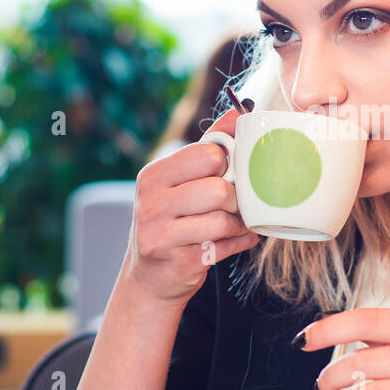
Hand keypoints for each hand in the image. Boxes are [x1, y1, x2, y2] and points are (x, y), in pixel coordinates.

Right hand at [124, 106, 258, 302]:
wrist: (150, 278)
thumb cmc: (172, 221)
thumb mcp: (179, 182)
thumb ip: (208, 147)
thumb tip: (239, 111)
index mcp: (153, 176)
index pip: (207, 154)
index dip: (226, 165)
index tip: (226, 175)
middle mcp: (151, 203)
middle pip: (218, 189)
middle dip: (235, 198)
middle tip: (233, 204)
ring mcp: (162, 235)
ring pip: (223, 220)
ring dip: (238, 223)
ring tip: (234, 223)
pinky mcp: (179, 261)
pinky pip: (225, 246)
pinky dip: (238, 243)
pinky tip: (234, 240)